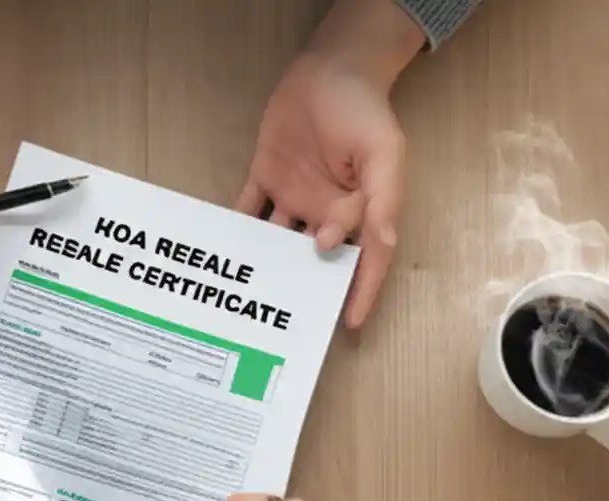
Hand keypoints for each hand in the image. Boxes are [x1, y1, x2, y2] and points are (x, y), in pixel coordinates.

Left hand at [235, 0, 423, 327]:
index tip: (351, 323)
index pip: (364, 258)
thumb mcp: (385, 154)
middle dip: (303, 286)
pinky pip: (248, 210)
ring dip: (266, 265)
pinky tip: (223, 252)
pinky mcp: (266, 178)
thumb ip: (380, 201)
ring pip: (279, 242)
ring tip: (246, 296)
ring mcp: (294, 196)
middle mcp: (327, 210)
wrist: (329, 68)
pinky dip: (236, 228)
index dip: (360, 291)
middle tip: (286, 322)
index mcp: (361, 209)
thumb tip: (352, 244)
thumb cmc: (364, 110)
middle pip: (315, 258)